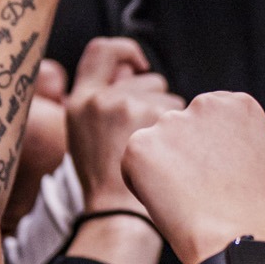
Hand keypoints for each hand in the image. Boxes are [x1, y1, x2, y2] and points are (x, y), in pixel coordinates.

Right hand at [66, 38, 184, 214]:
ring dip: (169, 118)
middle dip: (155, 99)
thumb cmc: (105, 178)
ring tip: (156, 150)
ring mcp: (129, 108)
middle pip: (147, 78)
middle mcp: (102, 99)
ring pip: (169, 98)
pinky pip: (183, 115)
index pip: (103, 50)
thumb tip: (132, 68)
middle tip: (147, 136)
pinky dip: (184, 132)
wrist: (117, 213)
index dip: (126, 51)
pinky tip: (171, 154)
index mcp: (80, 100)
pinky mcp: (155, 121)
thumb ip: (101, 99)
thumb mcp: (84, 133)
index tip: (139, 64)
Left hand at [122, 91, 264, 263]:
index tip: (212, 171)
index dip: (207, 146)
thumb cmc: (256, 212)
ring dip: (162, 166)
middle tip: (195, 188)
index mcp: (237, 104)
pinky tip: (164, 203)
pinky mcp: (140, 144)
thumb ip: (241, 144)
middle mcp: (203, 104)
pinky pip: (132, 162)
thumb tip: (226, 150)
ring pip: (156, 143)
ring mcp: (170, 122)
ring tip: (183, 199)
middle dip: (182, 152)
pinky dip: (140, 182)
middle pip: (180, 126)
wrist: (235, 238)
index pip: (208, 115)